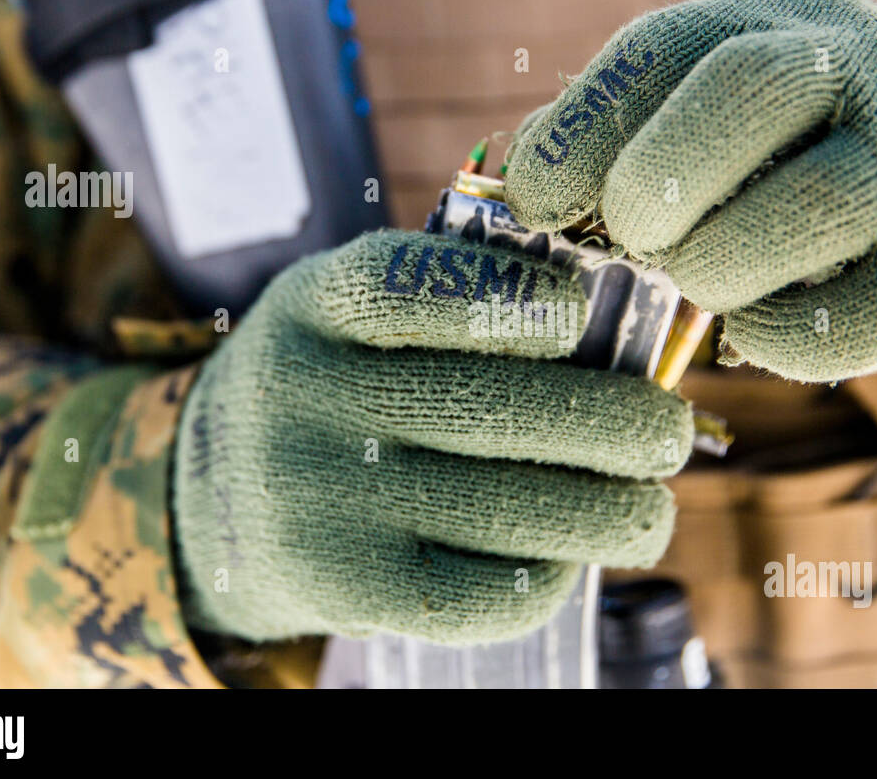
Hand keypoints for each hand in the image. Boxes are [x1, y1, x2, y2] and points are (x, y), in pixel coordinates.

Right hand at [171, 230, 692, 643]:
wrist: (210, 500)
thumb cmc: (330, 388)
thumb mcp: (346, 315)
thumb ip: (447, 302)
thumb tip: (613, 330)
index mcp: (312, 308)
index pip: (411, 286)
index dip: (513, 296)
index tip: (581, 314)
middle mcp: (302, 401)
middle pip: (489, 410)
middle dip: (612, 425)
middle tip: (666, 433)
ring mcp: (318, 502)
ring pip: (505, 508)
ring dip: (611, 512)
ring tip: (649, 506)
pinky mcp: (347, 588)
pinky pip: (481, 591)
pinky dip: (553, 575)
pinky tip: (575, 555)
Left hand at [505, 0, 876, 381]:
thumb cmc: (806, 158)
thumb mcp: (727, 112)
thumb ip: (633, 131)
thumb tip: (526, 186)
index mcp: (788, 20)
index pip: (668, 46)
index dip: (582, 126)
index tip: (534, 200)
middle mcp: (869, 66)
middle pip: (747, 90)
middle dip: (656, 180)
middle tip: (634, 238)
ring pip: (809, 206)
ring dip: (717, 267)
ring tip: (699, 280)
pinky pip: (855, 322)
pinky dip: (777, 340)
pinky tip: (752, 327)